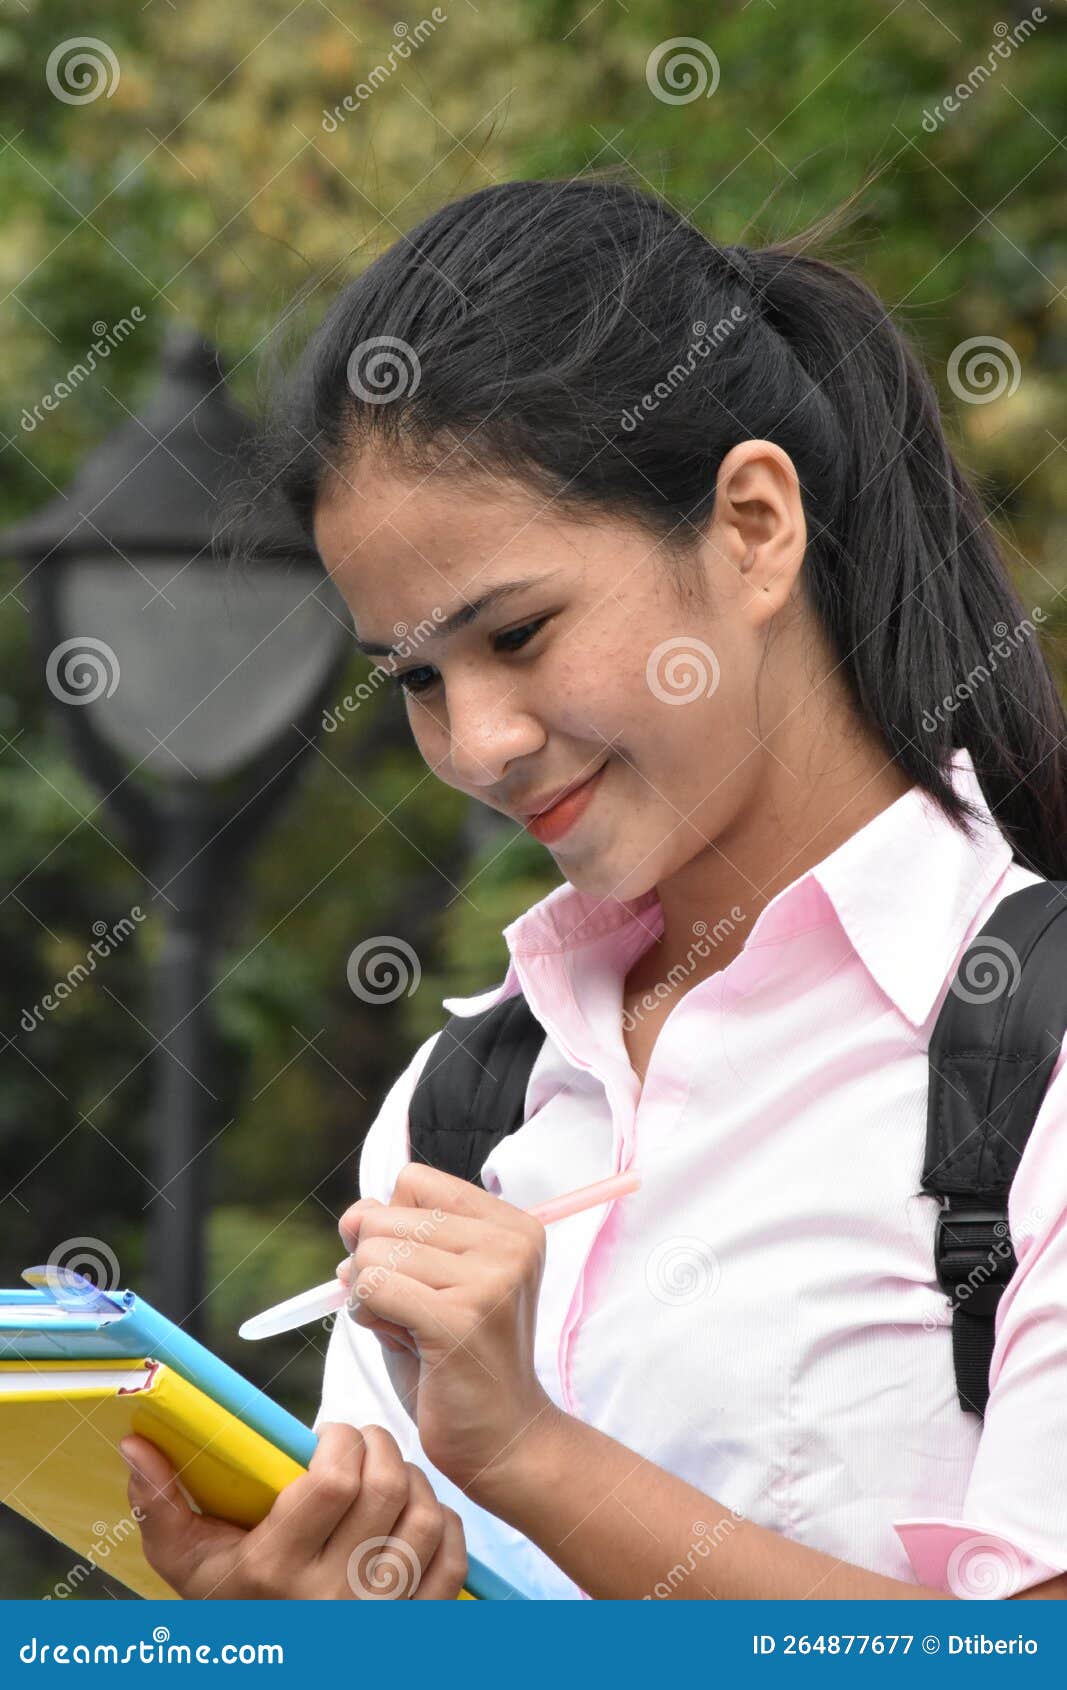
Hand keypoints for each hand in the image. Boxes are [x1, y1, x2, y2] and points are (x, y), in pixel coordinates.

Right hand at [119, 1421, 466, 1598]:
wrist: (270, 1675)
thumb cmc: (231, 1618)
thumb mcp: (188, 1566)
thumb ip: (161, 1505)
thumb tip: (134, 1443)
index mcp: (277, 1571)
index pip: (336, 1481)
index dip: (343, 1440)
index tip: (331, 1433)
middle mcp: (333, 1598)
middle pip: (387, 1489)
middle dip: (381, 1447)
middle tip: (363, 1443)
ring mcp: (379, 1619)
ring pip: (425, 1519)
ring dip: (414, 1481)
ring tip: (388, 1474)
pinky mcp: (413, 1632)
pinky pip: (451, 1563)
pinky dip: (444, 1525)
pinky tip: (416, 1513)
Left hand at [337, 1164, 562, 1502]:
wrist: (501, 1441)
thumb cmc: (455, 1363)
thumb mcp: (425, 1284)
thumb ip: (391, 1239)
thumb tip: (353, 1214)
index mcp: (509, 1224)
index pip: (412, 1182)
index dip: (391, 1227)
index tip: (414, 1275)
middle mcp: (508, 1242)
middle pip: (384, 1215)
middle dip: (373, 1266)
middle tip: (412, 1315)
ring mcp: (490, 1277)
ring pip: (372, 1253)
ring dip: (368, 1297)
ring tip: (410, 1332)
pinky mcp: (461, 1317)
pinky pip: (372, 1287)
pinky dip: (366, 1316)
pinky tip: (400, 1343)